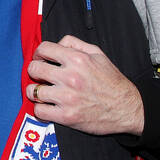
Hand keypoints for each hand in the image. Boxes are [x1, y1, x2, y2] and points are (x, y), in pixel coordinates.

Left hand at [26, 35, 143, 135]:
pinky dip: (40, 109)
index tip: (40, 59)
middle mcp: (70, 77)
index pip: (43, 49)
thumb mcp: (98, 54)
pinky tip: (47, 106)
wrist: (127, 109)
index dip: (39, 54)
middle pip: (34, 69)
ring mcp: (67, 98)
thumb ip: (75, 44)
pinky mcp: (66, 116)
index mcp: (77, 59)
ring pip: (33, 91)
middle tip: (40, 77)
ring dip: (35, 92)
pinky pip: (39, 111)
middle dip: (35, 72)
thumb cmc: (112, 82)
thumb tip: (56, 43)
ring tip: (43, 92)